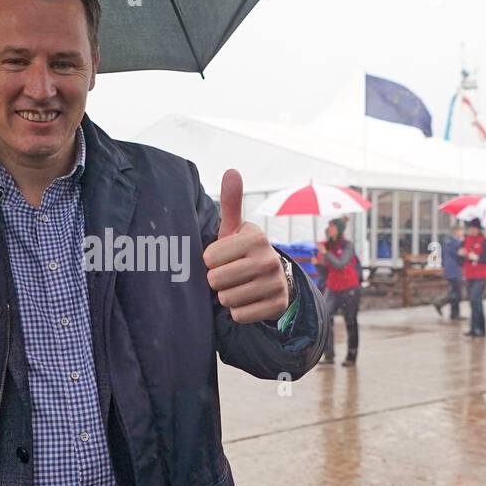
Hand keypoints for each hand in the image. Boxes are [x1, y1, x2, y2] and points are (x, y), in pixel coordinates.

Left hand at [204, 169, 287, 323]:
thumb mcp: (236, 229)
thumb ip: (231, 203)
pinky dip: (239, 311)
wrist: (274, 280)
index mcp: (255, 237)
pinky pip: (239, 315)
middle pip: (215, 281)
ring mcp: (275, 283)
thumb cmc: (243, 252)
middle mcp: (268, 259)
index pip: (209, 258)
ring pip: (226, 299)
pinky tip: (248, 300)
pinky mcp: (277, 306)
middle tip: (230, 274)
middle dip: (217, 281)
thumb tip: (232, 170)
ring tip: (239, 286)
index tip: (225, 257)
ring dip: (227, 296)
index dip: (211, 261)